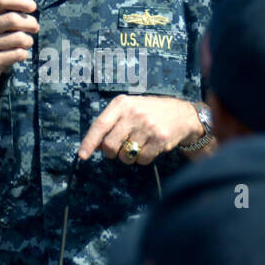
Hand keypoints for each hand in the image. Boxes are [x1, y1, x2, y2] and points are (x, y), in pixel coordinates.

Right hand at [0, 0, 38, 93]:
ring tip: (26, 42)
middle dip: (30, 22)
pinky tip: (19, 54)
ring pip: (19, 37)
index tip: (32, 6)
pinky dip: (23, 53)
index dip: (19, 1)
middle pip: (12, 19)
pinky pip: (17, 53)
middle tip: (35, 27)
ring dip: (28, 40)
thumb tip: (28, 5)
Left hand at [78, 95, 202, 163]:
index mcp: (122, 104)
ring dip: (128, 156)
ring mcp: (148, 126)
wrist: (182, 114)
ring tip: (137, 145)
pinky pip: (142, 160)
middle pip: (110, 145)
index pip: (100, 125)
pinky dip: (143, 159)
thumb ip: (110, 124)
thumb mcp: (128, 110)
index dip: (89, 142)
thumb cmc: (149, 113)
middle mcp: (134, 113)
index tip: (82, 155)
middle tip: (119, 148)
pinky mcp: (160, 139)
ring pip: (125, 155)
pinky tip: (150, 147)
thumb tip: (94, 146)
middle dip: (112, 152)